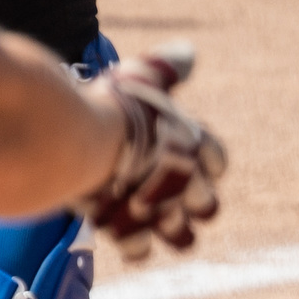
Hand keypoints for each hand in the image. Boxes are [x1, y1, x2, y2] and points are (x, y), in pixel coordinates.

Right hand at [73, 43, 228, 260]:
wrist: (80, 141)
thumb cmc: (115, 106)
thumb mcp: (142, 77)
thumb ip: (165, 68)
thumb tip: (188, 51)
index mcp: (194, 146)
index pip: (217, 159)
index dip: (207, 160)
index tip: (193, 157)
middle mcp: (186, 183)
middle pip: (206, 204)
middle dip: (194, 203)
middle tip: (173, 194)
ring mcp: (159, 211)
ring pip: (180, 235)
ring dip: (170, 231)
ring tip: (151, 224)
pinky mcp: (128, 229)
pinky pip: (137, 247)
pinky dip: (129, 243)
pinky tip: (116, 231)